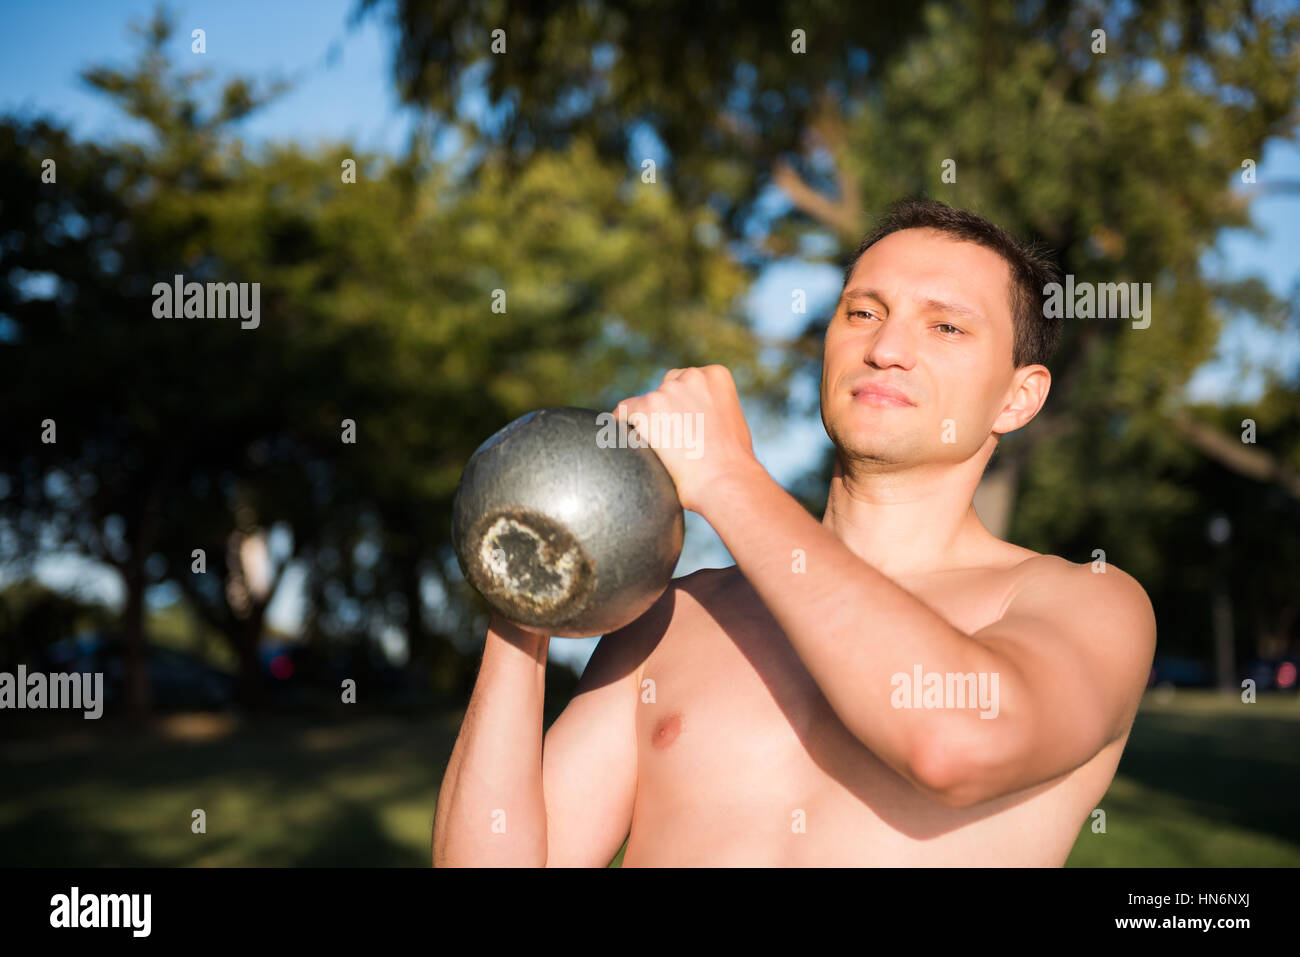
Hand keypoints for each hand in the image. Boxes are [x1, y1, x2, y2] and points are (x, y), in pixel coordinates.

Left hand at [612, 365, 759, 513]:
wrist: (724, 480)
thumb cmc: (733, 462)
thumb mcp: (730, 422)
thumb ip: (712, 409)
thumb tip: (692, 418)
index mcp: (716, 375)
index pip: (689, 381)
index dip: (684, 404)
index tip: (683, 423)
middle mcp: (692, 376)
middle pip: (667, 386)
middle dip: (667, 408)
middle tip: (671, 438)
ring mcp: (668, 391)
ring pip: (647, 402)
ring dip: (649, 421)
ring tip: (657, 449)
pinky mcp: (647, 407)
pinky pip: (624, 410)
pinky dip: (621, 423)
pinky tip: (620, 438)